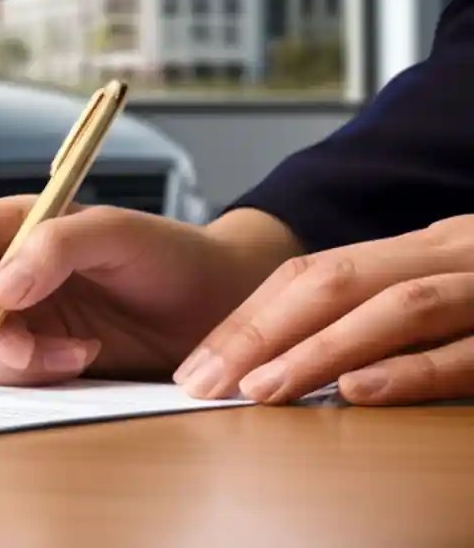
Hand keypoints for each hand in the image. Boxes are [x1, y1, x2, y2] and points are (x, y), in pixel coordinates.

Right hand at [0, 200, 297, 385]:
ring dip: (11, 358)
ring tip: (75, 355)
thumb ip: (57, 246)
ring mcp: (21, 315)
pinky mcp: (36, 356)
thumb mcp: (120, 235)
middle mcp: (10, 268)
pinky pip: (4, 373)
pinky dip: (33, 375)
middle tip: (28, 348)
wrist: (216, 309)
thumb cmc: (173, 257)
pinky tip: (83, 361)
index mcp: (22, 224)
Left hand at [175, 215, 473, 404]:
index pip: (311, 275)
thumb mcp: (439, 287)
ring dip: (322, 350)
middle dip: (261, 333)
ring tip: (261, 388)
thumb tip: (281, 361)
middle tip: (205, 383)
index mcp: (418, 250)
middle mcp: (448, 258)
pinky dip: (410, 372)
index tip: (196, 366)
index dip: (248, 319)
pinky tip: (358, 392)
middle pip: (336, 283)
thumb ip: (374, 311)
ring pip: (397, 310)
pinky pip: (465, 354)